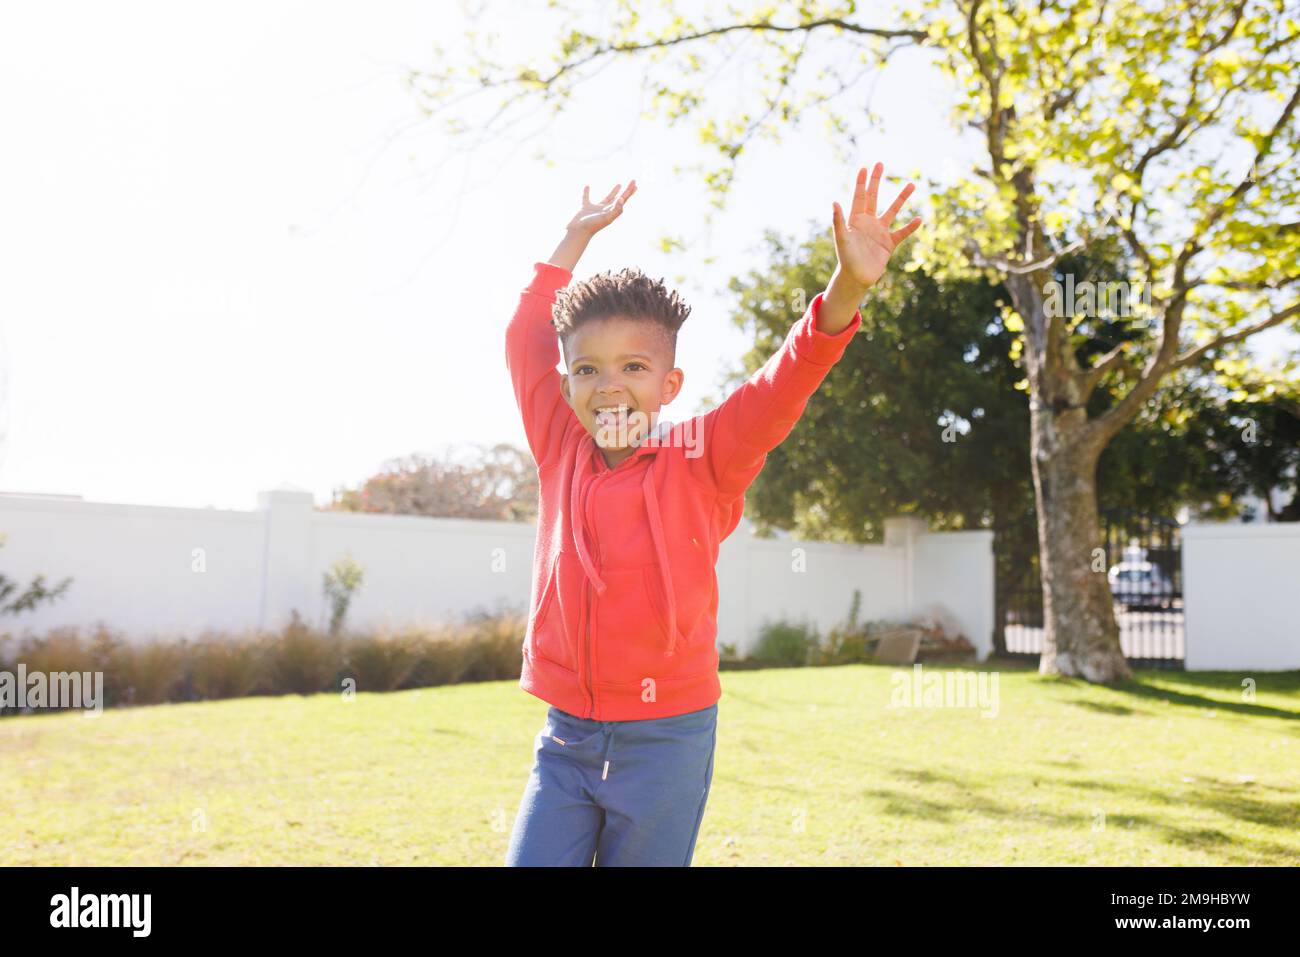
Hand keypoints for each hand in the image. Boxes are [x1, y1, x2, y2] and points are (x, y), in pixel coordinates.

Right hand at [565, 181, 636, 235]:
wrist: (578, 232)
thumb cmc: (592, 226)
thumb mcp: (606, 218)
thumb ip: (616, 210)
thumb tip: (621, 199)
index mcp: (612, 212)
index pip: (623, 200)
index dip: (629, 192)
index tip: (635, 184)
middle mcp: (606, 210)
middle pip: (619, 198)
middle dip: (626, 190)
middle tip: (633, 181)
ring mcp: (596, 209)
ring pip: (607, 198)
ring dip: (614, 192)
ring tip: (620, 184)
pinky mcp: (585, 208)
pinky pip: (586, 198)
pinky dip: (587, 192)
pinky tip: (587, 186)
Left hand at [831, 163, 921, 288]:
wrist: (856, 278)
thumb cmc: (846, 258)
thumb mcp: (842, 238)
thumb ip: (838, 221)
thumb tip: (834, 202)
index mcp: (855, 219)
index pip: (859, 196)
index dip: (862, 182)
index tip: (865, 167)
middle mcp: (868, 222)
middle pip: (873, 197)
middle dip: (876, 181)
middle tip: (880, 163)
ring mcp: (880, 232)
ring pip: (892, 211)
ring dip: (901, 198)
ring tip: (911, 184)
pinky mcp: (889, 244)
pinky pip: (902, 233)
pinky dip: (910, 227)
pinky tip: (918, 219)